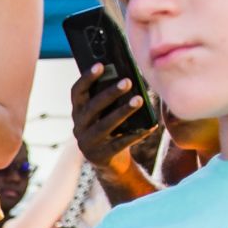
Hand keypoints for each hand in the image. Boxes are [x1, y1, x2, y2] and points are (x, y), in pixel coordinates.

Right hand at [70, 64, 159, 189]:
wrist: (110, 163)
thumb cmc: (111, 130)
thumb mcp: (105, 114)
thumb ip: (108, 99)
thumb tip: (126, 77)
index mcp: (78, 113)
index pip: (77, 92)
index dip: (86, 78)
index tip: (100, 65)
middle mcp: (79, 128)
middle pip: (92, 108)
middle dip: (109, 93)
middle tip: (128, 81)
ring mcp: (88, 143)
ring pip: (105, 125)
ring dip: (122, 111)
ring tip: (139, 100)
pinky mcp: (101, 156)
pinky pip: (120, 143)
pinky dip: (136, 134)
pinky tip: (150, 126)